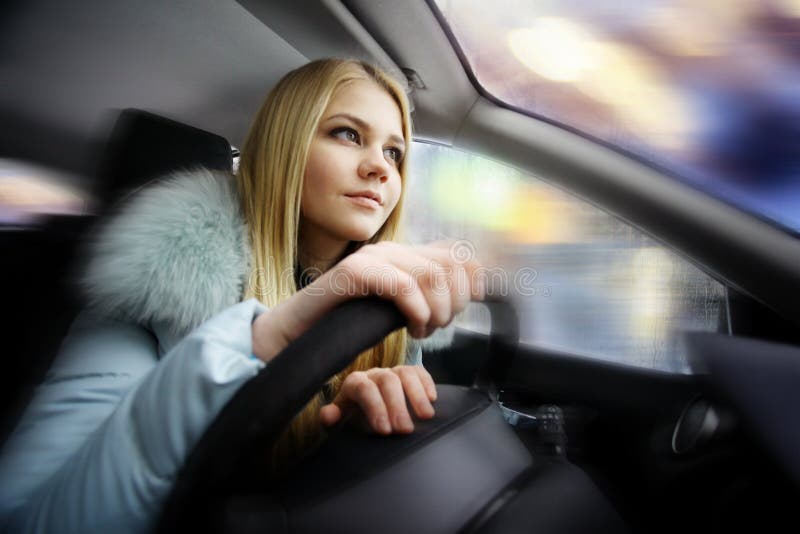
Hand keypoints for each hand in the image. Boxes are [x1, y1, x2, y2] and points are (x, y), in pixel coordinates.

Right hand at [252, 240, 484, 361]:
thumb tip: (473, 289)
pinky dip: (417, 312)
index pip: (454, 250)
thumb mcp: (395, 310)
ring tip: (423, 330)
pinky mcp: (355, 272)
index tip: (473, 300)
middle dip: (456, 301)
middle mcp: (389, 249)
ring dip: (437, 311)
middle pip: (450, 264)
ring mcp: (371, 257)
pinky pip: (403, 286)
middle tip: (438, 326)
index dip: (474, 275)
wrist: (296, 333)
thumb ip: (425, 297)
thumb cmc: (345, 325)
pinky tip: (411, 329)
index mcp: (402, 254)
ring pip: (431, 276)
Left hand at [319, 365, 436, 433]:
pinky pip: (419, 371)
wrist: (363, 413)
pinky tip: (433, 399)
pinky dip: (427, 383)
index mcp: (354, 384)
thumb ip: (332, 418)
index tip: (385, 431)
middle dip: (397, 406)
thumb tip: (328, 416)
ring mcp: (392, 372)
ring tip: (426, 416)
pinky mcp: (409, 374)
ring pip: (405, 373)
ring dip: (417, 394)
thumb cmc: (353, 419)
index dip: (375, 408)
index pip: (364, 389)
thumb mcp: (340, 421)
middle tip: (406, 429)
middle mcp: (374, 374)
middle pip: (387, 381)